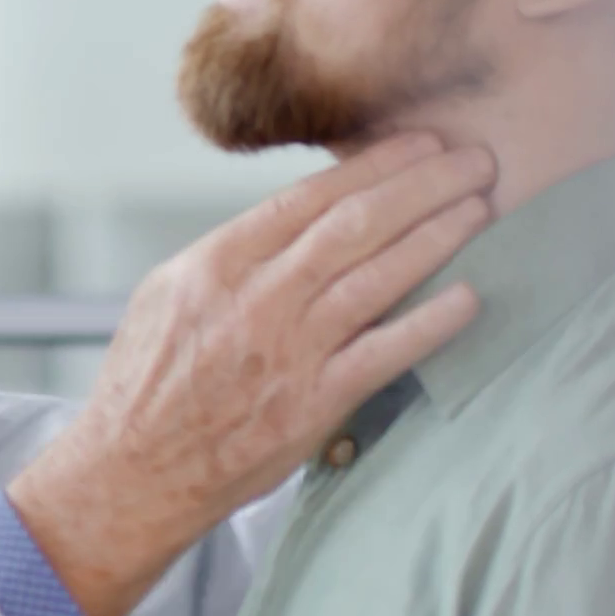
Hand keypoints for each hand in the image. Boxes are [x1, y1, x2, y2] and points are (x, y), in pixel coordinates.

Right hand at [7, 133, 492, 615]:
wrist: (134, 470)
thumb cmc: (149, 381)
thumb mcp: (169, 292)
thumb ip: (233, 253)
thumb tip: (296, 219)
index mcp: (218, 262)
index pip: (311, 196)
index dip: (375, 165)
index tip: (419, 145)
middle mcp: (258, 299)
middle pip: (356, 224)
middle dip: (423, 185)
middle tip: (474, 161)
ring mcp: (289, 351)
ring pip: (378, 277)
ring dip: (438, 237)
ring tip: (480, 208)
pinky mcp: (314, 405)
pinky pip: (386, 353)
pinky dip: (431, 322)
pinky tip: (468, 296)